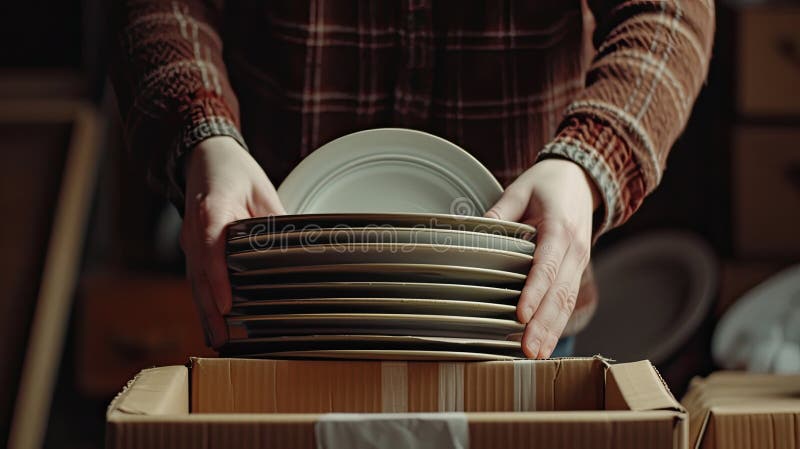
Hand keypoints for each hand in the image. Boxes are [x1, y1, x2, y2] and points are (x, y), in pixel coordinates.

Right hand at [181, 136, 285, 347]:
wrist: (204, 157)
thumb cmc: (235, 172)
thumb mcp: (261, 189)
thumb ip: (275, 220)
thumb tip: (298, 249)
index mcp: (212, 208)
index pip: (211, 246)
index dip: (218, 277)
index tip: (226, 303)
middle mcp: (195, 229)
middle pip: (199, 274)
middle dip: (210, 309)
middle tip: (222, 338)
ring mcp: (190, 240)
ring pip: (195, 281)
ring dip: (204, 313)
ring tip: (217, 340)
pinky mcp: (192, 248)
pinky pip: (197, 277)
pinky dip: (204, 301)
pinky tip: (213, 323)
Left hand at [485, 158, 599, 358]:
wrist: (582, 180)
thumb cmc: (547, 185)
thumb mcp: (520, 189)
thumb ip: (499, 212)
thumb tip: (472, 232)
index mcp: (559, 228)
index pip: (546, 265)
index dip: (534, 292)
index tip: (521, 314)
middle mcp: (574, 249)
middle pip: (560, 292)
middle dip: (544, 324)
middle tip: (528, 350)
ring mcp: (579, 262)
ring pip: (567, 302)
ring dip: (553, 331)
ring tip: (537, 355)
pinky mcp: (577, 270)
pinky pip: (569, 300)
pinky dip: (558, 323)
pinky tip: (545, 343)